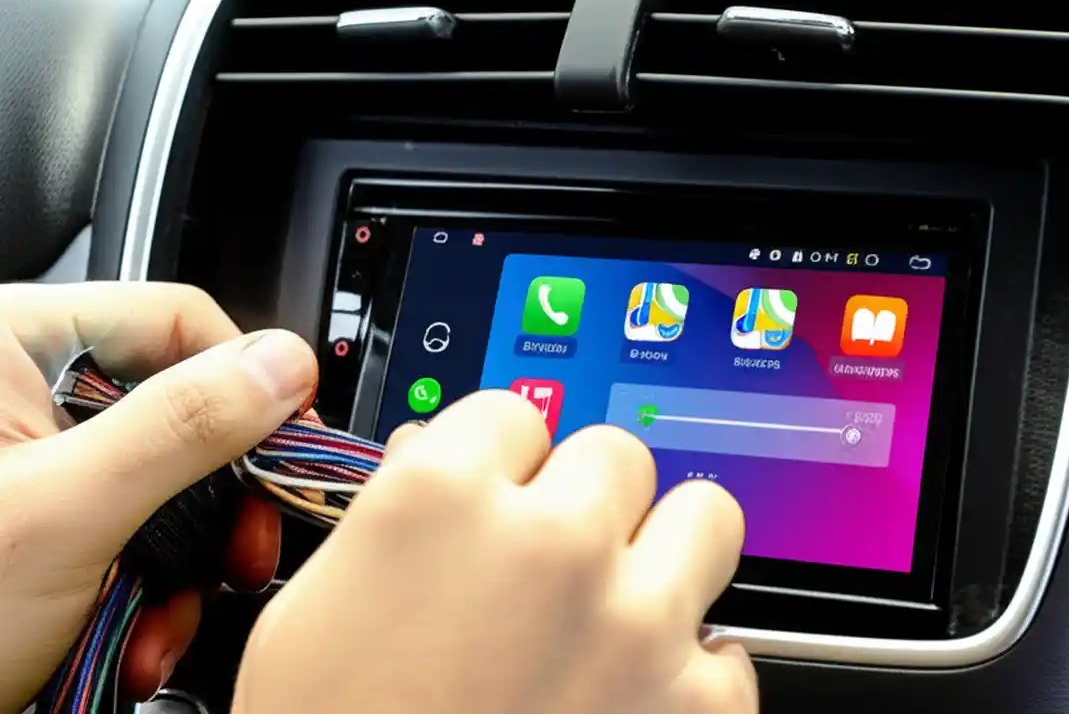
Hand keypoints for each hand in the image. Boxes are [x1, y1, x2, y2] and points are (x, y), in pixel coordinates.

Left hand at [0, 282, 316, 710]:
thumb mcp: (66, 512)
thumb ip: (182, 427)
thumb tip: (281, 364)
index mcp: (8, 343)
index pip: (176, 318)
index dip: (248, 380)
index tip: (291, 445)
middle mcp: (23, 392)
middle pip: (183, 407)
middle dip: (220, 500)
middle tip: (244, 548)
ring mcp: (35, 462)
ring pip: (169, 482)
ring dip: (188, 564)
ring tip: (166, 621)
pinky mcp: (46, 521)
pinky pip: (137, 532)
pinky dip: (151, 591)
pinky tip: (134, 638)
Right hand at [234, 391, 756, 713]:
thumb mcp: (312, 614)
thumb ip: (392, 514)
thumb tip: (440, 455)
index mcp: (443, 500)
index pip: (512, 413)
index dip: (502, 463)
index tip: (502, 498)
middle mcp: (551, 541)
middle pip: (615, 454)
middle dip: (587, 503)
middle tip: (557, 564)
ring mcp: (635, 620)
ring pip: (706, 518)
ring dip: (668, 555)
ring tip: (621, 609)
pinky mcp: (695, 704)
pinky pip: (727, 649)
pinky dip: (690, 675)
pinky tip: (632, 701)